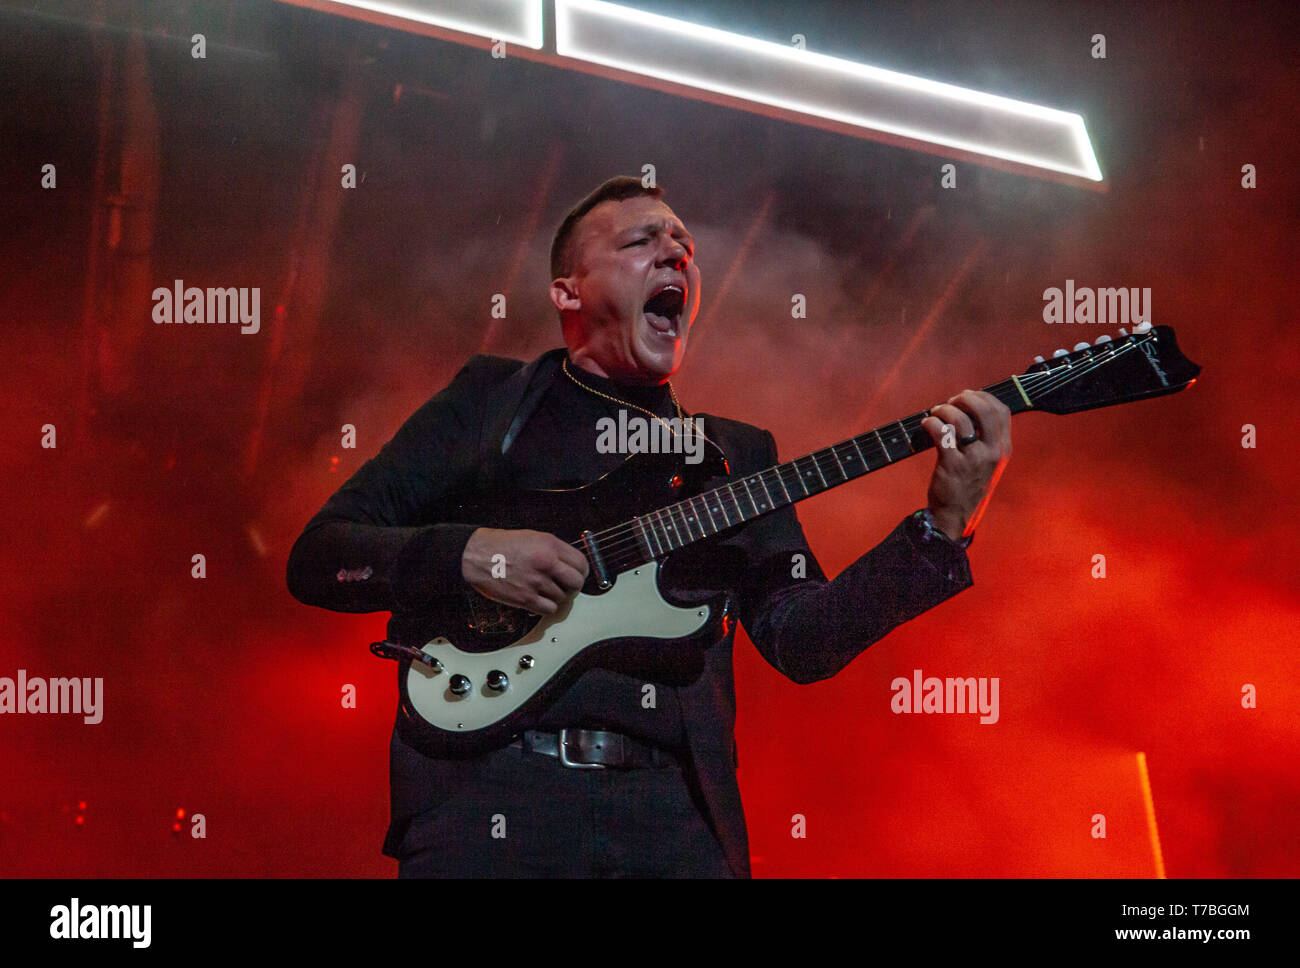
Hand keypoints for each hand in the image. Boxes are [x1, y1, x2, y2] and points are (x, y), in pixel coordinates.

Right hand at [461, 527, 589, 614]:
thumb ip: (554, 550)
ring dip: (556, 596)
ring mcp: (536, 582)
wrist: (475, 555)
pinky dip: (546, 607)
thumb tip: (571, 564)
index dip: (581, 571)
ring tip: (543, 590)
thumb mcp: (533, 537)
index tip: (577, 575)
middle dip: (573, 586)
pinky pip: (549, 609)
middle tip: (565, 586)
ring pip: (562, 598)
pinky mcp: (525, 598)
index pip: (581, 563)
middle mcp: (546, 563)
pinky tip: (538, 600)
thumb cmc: (500, 545)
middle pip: (577, 582)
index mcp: (550, 545)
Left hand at [919, 389, 1011, 540]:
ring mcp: (973, 459)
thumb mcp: (987, 461)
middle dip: (965, 398)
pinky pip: (941, 433)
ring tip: (935, 414)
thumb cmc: (968, 483)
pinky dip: (931, 423)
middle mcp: (992, 452)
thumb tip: (969, 406)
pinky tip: (926, 425)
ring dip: (943, 410)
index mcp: (1003, 448)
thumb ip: (986, 437)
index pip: (1001, 411)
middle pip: (985, 410)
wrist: (955, 514)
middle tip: (951, 402)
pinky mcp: (952, 465)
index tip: (967, 397)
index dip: (983, 397)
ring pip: (960, 419)